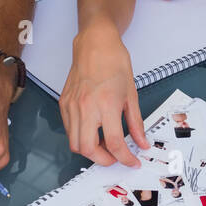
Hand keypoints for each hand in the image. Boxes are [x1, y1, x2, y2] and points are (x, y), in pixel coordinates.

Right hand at [58, 24, 147, 166]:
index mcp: (107, 104)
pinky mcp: (64, 103)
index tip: (132, 161)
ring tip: (103, 144)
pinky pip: (68, 129)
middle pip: (88, 149)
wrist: (95, 44)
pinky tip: (92, 130)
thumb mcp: (131, 94)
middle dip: (103, 160)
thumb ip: (135, 123)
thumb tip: (142, 142)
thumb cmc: (114, 63)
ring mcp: (72, 106)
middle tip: (116, 157)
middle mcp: (86, 107)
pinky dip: (79, 137)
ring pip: (74, 143)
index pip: (114, 143)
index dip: (125, 158)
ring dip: (89, 150)